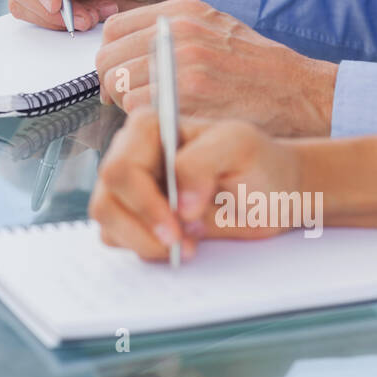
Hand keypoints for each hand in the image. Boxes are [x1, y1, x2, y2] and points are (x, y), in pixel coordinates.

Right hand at [89, 110, 300, 260]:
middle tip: (182, 242)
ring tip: (186, 242)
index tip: (179, 224)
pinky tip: (178, 242)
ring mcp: (127, 186)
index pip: (121, 169)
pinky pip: (116, 238)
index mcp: (147, 128)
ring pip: (107, 222)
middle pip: (107, 200)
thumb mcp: (239, 147)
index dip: (144, 203)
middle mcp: (130, 154)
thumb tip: (178, 202)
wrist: (269, 194)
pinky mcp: (132, 214)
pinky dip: (145, 248)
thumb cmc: (255, 162)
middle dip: (143, 229)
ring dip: (145, 242)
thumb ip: (202, 162)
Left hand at [95, 0, 336, 135]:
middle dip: (112, 84)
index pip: (114, 30)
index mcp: (182, 12)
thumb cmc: (258, 70)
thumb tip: (128, 50)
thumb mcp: (214, 30)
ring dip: (127, 106)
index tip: (119, 75)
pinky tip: (166, 124)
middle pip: (108, 60)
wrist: (299, 94)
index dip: (112, 57)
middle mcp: (178, 31)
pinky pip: (138, 110)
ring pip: (118, 86)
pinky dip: (146, 122)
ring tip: (153, 114)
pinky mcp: (188, 96)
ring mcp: (182, 63)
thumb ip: (170, 34)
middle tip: (128, 101)